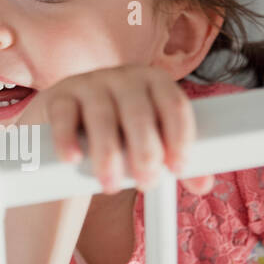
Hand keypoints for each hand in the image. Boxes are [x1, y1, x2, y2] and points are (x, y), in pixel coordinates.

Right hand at [18, 65, 214, 195]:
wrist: (72, 120)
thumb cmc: (121, 132)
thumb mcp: (149, 140)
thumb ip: (174, 161)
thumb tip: (202, 183)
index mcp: (155, 83)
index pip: (174, 105)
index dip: (180, 136)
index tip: (178, 167)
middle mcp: (125, 78)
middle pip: (139, 112)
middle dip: (145, 151)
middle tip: (146, 182)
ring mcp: (90, 84)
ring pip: (102, 116)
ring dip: (107, 154)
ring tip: (110, 185)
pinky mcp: (60, 96)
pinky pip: (64, 114)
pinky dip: (67, 138)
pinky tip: (73, 159)